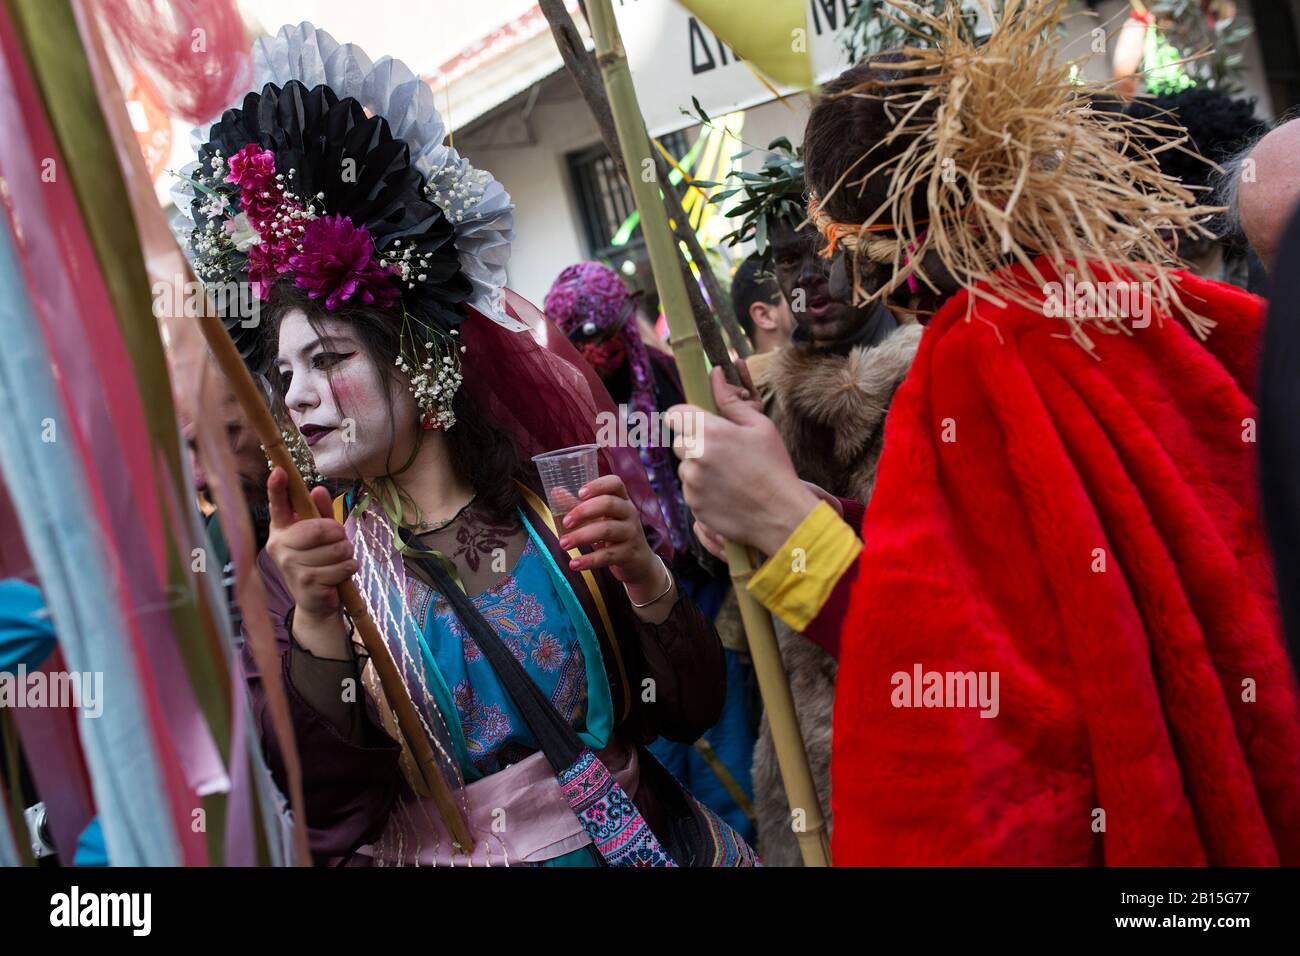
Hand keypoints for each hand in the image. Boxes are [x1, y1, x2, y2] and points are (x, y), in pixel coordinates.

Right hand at [265, 467, 356, 623]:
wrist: (317, 602)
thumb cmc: (320, 562)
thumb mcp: (322, 534)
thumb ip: (322, 513)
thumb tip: (318, 490)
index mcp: (281, 529)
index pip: (278, 506)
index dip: (277, 488)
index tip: (279, 471)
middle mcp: (279, 546)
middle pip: (318, 529)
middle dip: (339, 534)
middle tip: (341, 541)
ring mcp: (291, 566)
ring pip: (335, 550)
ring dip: (346, 554)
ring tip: (340, 560)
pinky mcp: (306, 583)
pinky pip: (340, 568)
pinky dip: (348, 569)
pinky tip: (339, 574)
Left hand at [558, 473, 659, 590]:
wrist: (639, 562)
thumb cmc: (616, 534)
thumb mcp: (600, 518)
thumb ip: (579, 506)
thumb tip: (556, 491)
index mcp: (622, 500)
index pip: (615, 483)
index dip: (598, 485)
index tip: (580, 493)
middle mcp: (630, 513)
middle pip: (609, 504)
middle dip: (583, 511)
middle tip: (565, 522)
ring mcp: (631, 534)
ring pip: (606, 530)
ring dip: (581, 536)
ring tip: (563, 544)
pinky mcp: (629, 554)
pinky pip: (608, 555)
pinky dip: (589, 560)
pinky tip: (575, 564)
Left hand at [667, 367, 819, 555]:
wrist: (781, 515)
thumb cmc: (774, 466)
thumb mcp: (759, 426)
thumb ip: (731, 400)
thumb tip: (715, 373)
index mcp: (710, 431)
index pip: (675, 415)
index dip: (686, 417)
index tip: (700, 423)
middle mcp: (695, 456)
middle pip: (680, 441)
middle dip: (696, 443)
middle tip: (724, 451)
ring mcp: (692, 483)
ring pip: (685, 467)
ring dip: (699, 468)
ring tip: (729, 475)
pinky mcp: (693, 505)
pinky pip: (690, 490)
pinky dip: (703, 489)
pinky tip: (727, 492)